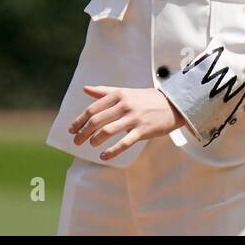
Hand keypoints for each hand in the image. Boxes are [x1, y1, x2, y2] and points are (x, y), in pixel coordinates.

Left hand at [68, 85, 187, 159]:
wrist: (173, 104)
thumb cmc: (146, 99)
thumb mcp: (125, 92)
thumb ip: (104, 92)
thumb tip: (85, 89)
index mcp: (118, 95)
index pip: (93, 109)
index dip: (79, 120)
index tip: (71, 130)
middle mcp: (124, 105)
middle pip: (97, 120)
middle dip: (83, 132)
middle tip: (76, 141)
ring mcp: (134, 118)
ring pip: (107, 131)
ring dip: (95, 140)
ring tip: (90, 145)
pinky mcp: (143, 130)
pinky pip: (124, 143)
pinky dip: (112, 151)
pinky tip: (103, 156)